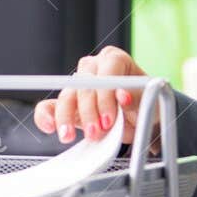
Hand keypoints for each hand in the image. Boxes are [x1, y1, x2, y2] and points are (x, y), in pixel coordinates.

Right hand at [34, 46, 158, 151]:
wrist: (141, 120)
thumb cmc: (147, 104)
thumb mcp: (149, 101)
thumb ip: (137, 98)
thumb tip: (124, 96)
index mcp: (115, 60)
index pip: (107, 69)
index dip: (106, 95)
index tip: (109, 118)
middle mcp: (94, 68)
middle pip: (84, 84)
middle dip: (88, 111)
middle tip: (96, 132)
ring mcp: (79, 86)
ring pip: (66, 96)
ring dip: (66, 118)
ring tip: (70, 136)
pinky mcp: (69, 104)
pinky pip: (50, 106)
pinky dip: (46, 116)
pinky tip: (50, 128)